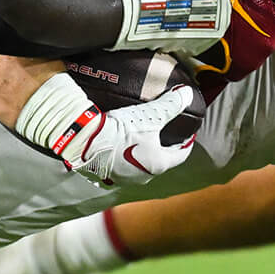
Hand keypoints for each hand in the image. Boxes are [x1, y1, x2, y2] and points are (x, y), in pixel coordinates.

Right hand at [65, 82, 204, 186]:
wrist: (86, 141)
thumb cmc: (121, 131)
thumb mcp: (150, 115)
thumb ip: (171, 105)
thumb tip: (188, 94)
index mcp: (159, 164)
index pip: (180, 155)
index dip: (186, 143)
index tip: (188, 135)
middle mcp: (144, 176)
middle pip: (161, 161)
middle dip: (164, 148)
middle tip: (164, 134)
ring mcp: (125, 179)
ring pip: (141, 165)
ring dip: (144, 154)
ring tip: (141, 139)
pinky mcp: (108, 176)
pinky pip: (122, 167)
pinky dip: (125, 158)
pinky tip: (121, 147)